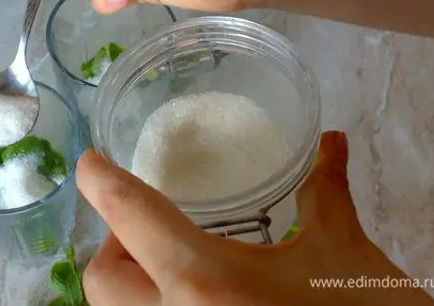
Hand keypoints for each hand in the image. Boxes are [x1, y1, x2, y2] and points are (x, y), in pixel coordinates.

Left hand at [75, 132, 433, 305]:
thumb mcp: (343, 256)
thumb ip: (325, 193)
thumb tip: (333, 143)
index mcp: (202, 280)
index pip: (132, 216)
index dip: (103, 182)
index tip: (90, 163)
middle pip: (103, 276)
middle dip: (116, 242)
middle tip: (151, 223)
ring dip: (127, 279)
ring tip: (167, 260)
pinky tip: (190, 296)